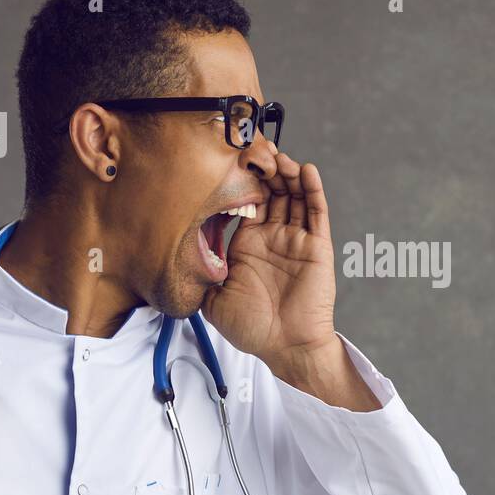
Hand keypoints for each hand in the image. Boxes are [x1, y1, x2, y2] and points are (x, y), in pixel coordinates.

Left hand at [202, 152, 337, 368]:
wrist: (285, 347)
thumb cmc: (252, 329)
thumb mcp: (212, 301)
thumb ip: (200, 276)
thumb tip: (178, 257)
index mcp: (248, 245)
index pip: (246, 202)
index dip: (241, 181)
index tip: (231, 161)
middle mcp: (273, 237)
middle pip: (272, 191)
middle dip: (265, 168)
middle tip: (256, 148)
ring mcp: (296, 239)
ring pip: (294, 195)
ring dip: (288, 172)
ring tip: (279, 155)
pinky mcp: (316, 245)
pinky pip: (316, 212)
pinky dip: (312, 190)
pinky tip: (305, 170)